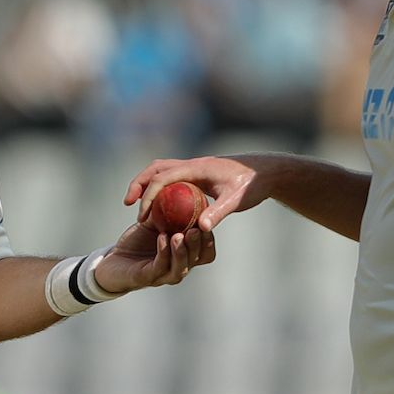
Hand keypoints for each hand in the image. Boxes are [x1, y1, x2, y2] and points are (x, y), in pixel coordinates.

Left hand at [93, 221, 215, 293]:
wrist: (114, 260)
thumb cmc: (138, 242)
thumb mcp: (156, 223)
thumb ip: (170, 212)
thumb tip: (182, 188)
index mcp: (185, 256)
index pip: (206, 252)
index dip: (209, 238)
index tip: (207, 220)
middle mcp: (178, 268)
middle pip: (197, 259)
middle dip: (199, 244)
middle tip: (198, 228)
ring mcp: (164, 275)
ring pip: (181, 266)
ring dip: (182, 250)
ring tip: (180, 234)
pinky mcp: (148, 278)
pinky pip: (159, 265)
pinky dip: (163, 251)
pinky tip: (162, 237)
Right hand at [124, 154, 278, 231]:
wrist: (265, 171)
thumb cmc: (251, 184)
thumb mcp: (235, 200)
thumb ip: (217, 213)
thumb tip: (200, 228)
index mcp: (196, 168)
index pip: (163, 178)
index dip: (148, 195)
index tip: (142, 215)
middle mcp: (191, 164)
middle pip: (155, 168)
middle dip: (139, 184)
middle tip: (128, 203)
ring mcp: (194, 168)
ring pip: (162, 170)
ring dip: (147, 184)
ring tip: (139, 204)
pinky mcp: (198, 174)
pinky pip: (172, 178)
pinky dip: (160, 188)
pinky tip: (162, 207)